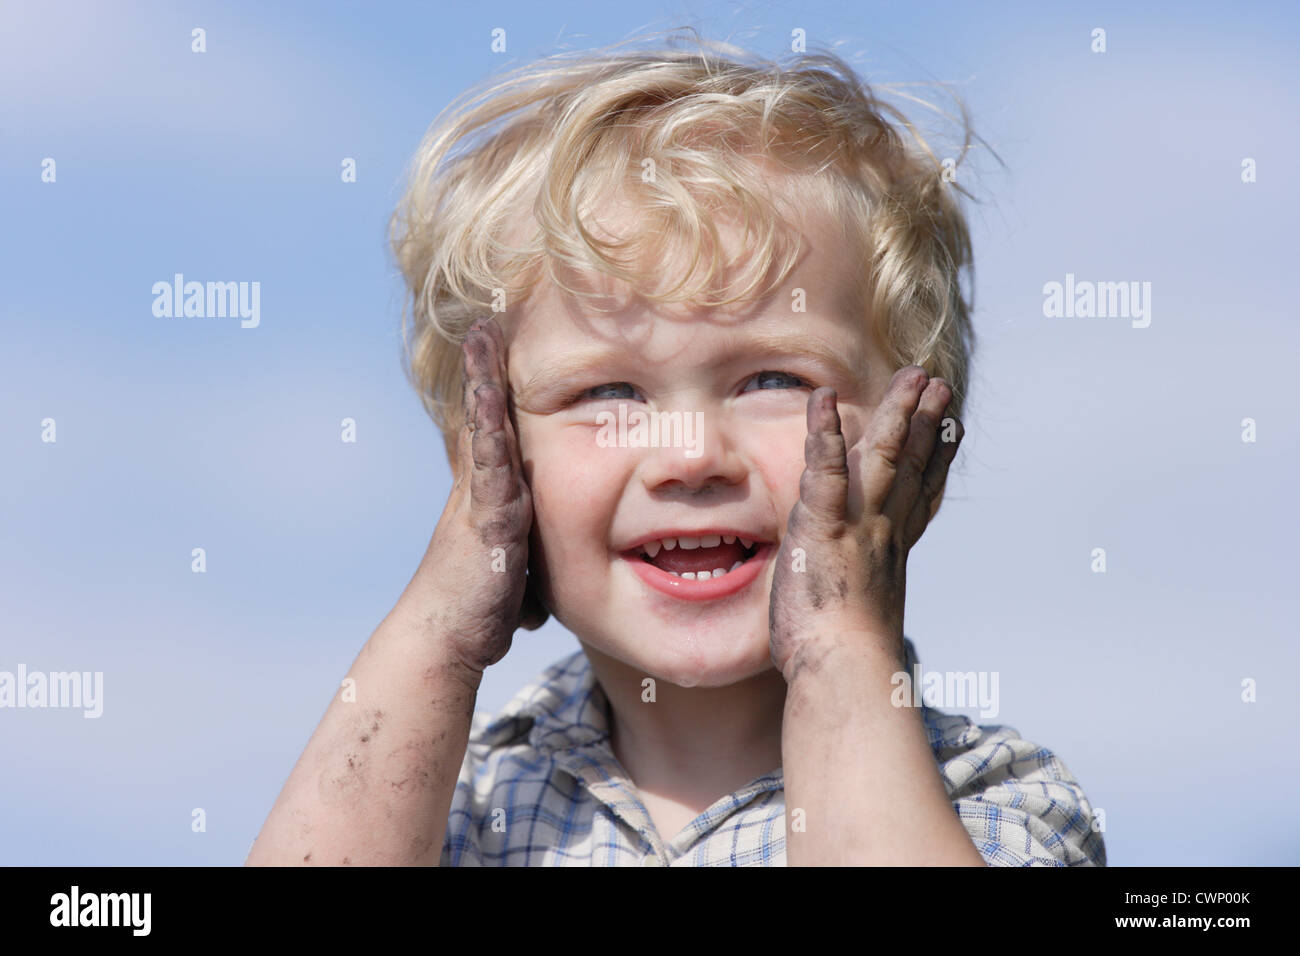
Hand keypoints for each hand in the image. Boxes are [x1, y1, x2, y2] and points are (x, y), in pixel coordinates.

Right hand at [417, 315, 546, 675]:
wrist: (449, 638)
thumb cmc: (482, 609)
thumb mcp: (516, 571)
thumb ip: (528, 562)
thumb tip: (542, 594)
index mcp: (496, 490)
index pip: (500, 429)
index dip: (499, 388)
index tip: (501, 345)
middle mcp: (484, 485)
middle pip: (487, 413)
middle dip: (486, 366)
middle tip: (484, 318)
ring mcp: (482, 497)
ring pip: (484, 427)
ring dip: (483, 379)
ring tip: (482, 332)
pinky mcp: (487, 516)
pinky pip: (489, 461)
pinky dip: (486, 425)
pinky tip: (485, 393)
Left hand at [768, 366, 962, 681]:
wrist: (843, 677)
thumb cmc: (841, 662)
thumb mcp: (856, 619)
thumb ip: (858, 596)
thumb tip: (858, 606)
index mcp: (890, 554)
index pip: (919, 497)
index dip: (936, 460)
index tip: (952, 431)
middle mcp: (883, 533)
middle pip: (912, 466)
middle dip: (926, 422)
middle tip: (940, 385)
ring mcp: (857, 527)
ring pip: (883, 456)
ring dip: (897, 412)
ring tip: (912, 377)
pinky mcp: (823, 528)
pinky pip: (826, 470)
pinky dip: (826, 432)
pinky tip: (822, 400)